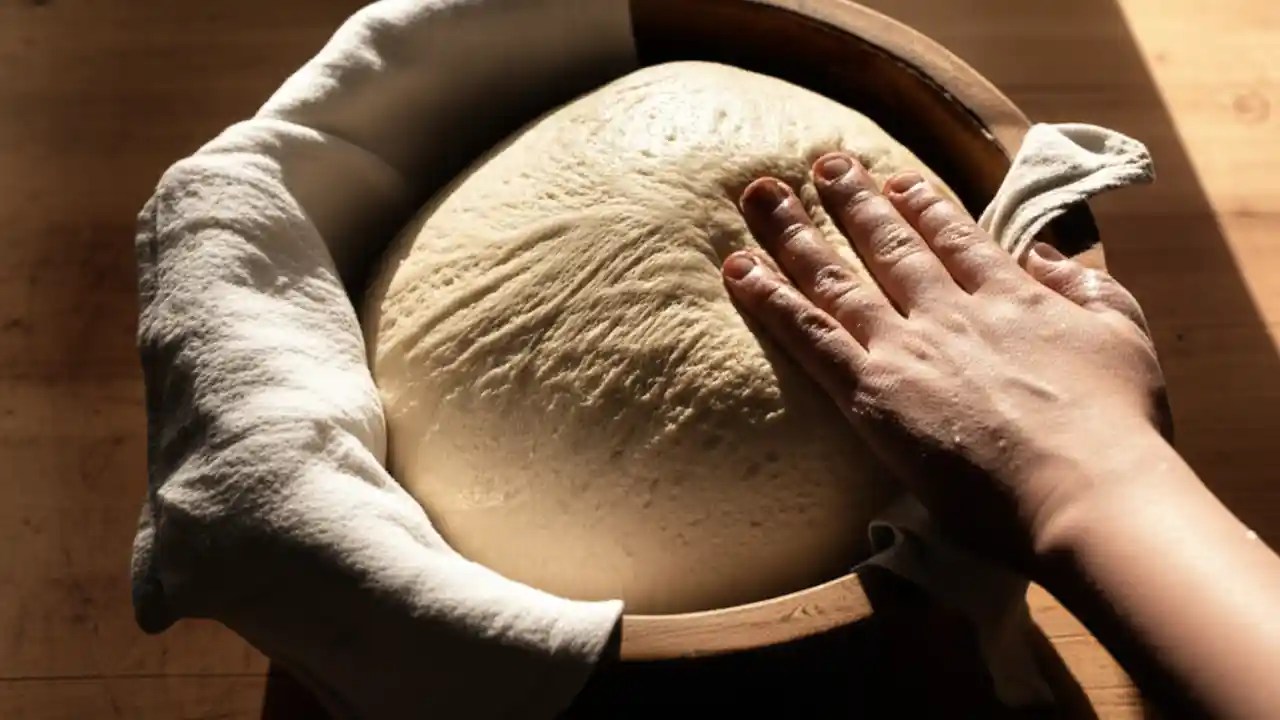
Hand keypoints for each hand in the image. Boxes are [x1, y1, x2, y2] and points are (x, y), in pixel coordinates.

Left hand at [721, 153, 1167, 565]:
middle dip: (852, 199)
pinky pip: (808, 335)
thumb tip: (1045, 255)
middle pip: (888, 244)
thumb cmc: (1117, 427)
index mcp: (1011, 297)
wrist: (1087, 489)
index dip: (923, 205)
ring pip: (836, 278)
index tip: (896, 180)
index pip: (956, 238)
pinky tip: (739, 270)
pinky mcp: (872, 391)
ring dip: (795, 232)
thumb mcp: (1123, 337)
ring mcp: (907, 347)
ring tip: (762, 195)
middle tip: (823, 163)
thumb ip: (1085, 288)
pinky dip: (770, 299)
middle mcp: (950, 310)